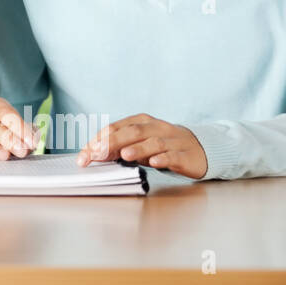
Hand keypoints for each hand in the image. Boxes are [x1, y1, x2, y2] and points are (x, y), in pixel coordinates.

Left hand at [77, 113, 207, 177]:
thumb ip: (119, 147)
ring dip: (138, 148)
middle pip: (133, 132)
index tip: (85, 154)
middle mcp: (156, 127)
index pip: (116, 127)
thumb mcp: (140, 144)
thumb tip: (93, 154)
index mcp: (142, 122)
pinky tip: (154, 162)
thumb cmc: (163, 146)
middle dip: (112, 143)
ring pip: (153, 142)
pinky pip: (173, 155)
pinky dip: (163, 158)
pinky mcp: (185, 154)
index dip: (99, 140)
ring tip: (124, 155)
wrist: (200, 149)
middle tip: (97, 155)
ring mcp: (172, 140)